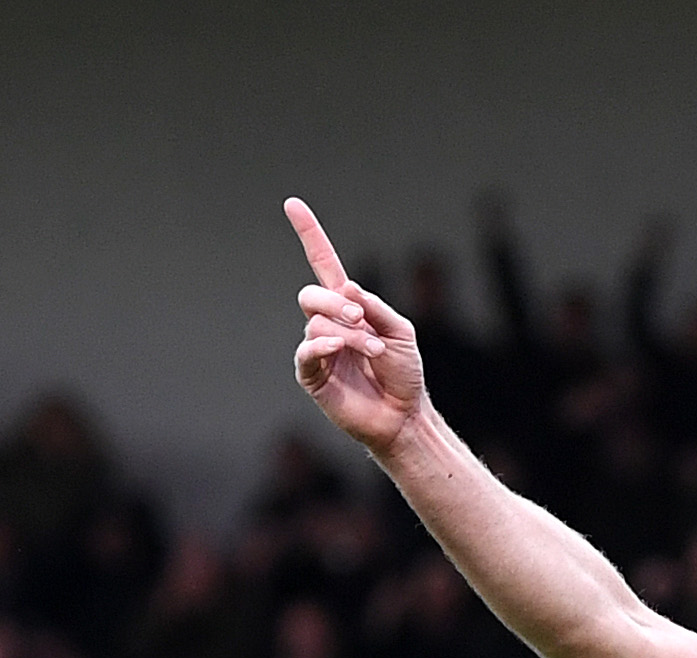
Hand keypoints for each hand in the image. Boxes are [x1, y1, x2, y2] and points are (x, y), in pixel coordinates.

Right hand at [288, 198, 429, 457]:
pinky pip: (306, 351)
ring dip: (349, 335)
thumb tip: (347, 288)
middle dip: (335, 303)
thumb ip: (376, 307)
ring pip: (317, 324)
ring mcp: (317, 348)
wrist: (404, 414)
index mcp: (349, 307)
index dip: (309, 235)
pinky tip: (337, 349)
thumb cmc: (403, 373)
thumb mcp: (400, 332)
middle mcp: (329, 323)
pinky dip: (321, 345)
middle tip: (361, 320)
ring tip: (373, 353)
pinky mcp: (312, 375)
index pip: (323, 263)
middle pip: (311, 295)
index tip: (293, 204)